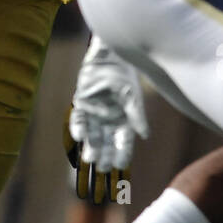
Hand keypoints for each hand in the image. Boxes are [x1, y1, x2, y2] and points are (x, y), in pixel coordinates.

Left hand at [66, 37, 147, 203]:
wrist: (108, 55)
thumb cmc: (123, 74)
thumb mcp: (131, 95)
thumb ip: (136, 114)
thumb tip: (145, 135)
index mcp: (124, 119)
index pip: (123, 141)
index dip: (122, 153)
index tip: (120, 166)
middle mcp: (109, 119)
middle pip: (107, 143)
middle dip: (105, 155)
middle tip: (102, 167)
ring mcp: (94, 113)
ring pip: (92, 135)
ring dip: (91, 146)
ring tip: (90, 158)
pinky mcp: (81, 104)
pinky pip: (79, 120)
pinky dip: (78, 128)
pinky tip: (78, 136)